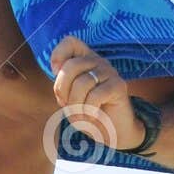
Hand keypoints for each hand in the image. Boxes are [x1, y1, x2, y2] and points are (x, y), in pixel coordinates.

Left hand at [49, 36, 142, 153]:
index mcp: (84, 60)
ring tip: (80, 116)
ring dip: (75, 106)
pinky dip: (88, 111)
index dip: (58, 55)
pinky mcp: (118, 85)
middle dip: (62, 90)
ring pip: (81, 83)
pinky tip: (92, 117)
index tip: (55, 73)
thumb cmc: (88, 113)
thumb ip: (62, 83)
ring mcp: (109, 72)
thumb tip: (57, 70)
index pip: (70, 42)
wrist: (112, 132)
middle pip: (71, 65)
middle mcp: (98, 61)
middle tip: (66, 105)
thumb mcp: (69, 98)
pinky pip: (95, 96)